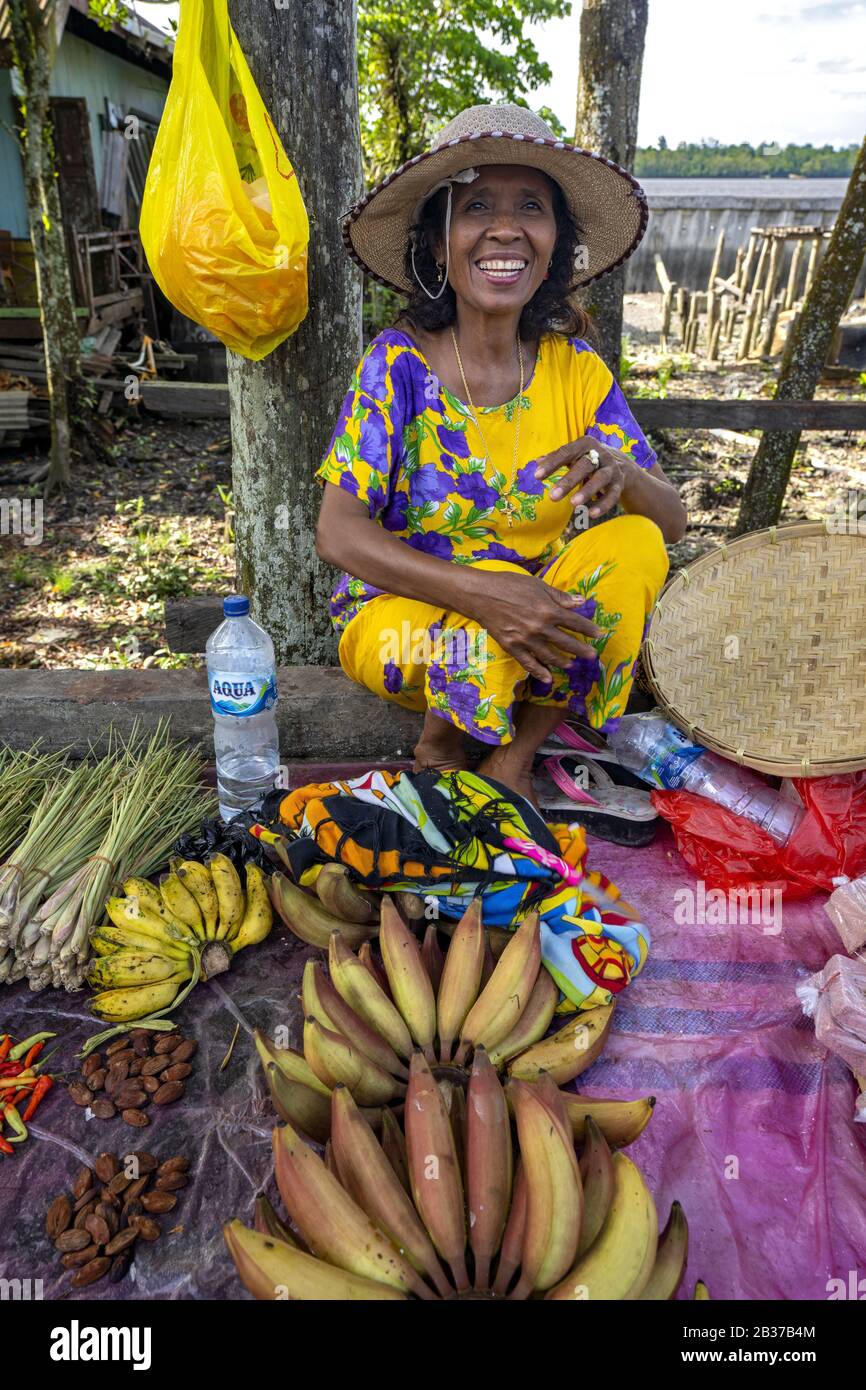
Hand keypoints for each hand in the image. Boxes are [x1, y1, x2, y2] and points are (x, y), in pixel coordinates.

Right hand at [468, 570, 602, 683]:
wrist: (481, 594)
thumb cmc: (510, 585)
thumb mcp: (537, 585)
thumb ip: (559, 596)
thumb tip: (580, 601)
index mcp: (548, 610)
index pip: (575, 623)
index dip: (589, 629)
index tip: (599, 634)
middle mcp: (540, 627)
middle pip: (567, 643)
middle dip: (582, 650)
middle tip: (592, 656)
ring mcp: (526, 640)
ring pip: (550, 656)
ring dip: (563, 662)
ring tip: (571, 665)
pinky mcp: (512, 647)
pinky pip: (529, 663)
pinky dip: (539, 672)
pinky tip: (548, 678)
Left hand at [533, 435, 634, 519]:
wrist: (621, 464)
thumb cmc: (588, 459)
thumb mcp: (574, 455)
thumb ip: (556, 458)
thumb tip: (535, 463)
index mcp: (585, 444)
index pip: (566, 452)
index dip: (552, 463)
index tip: (537, 476)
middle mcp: (600, 454)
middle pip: (584, 466)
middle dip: (568, 481)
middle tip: (553, 497)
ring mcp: (611, 469)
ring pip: (600, 479)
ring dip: (587, 491)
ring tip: (573, 504)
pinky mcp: (619, 484)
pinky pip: (612, 495)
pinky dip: (602, 505)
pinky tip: (590, 514)